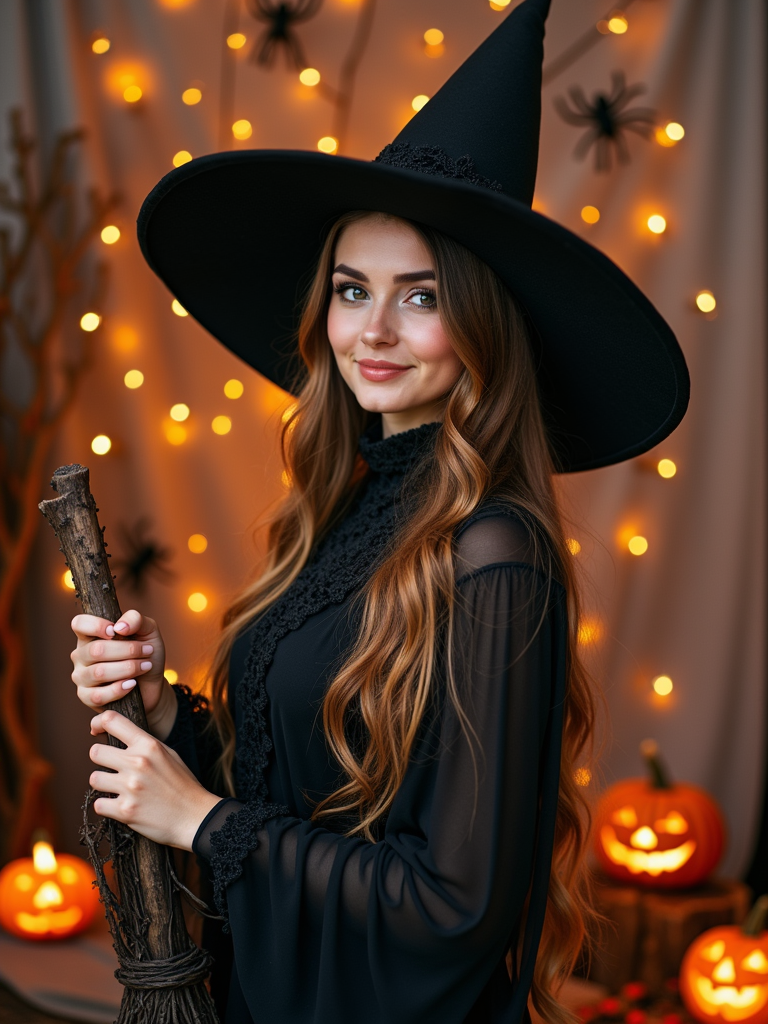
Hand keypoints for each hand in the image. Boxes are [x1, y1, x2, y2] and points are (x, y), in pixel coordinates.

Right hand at [71, 609, 177, 739]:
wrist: (153, 683)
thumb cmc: (146, 654)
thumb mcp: (148, 631)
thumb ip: (135, 619)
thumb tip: (119, 626)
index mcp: (91, 635)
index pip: (79, 623)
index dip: (96, 625)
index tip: (116, 631)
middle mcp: (81, 654)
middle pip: (96, 650)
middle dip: (128, 650)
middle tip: (148, 650)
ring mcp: (81, 676)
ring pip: (99, 672)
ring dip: (128, 668)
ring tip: (145, 666)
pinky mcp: (86, 697)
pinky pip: (98, 695)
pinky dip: (119, 689)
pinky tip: (132, 684)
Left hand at [89, 710, 220, 849]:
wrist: (194, 817)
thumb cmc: (182, 784)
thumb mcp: (169, 754)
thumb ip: (144, 743)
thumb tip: (119, 733)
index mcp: (149, 745)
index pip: (111, 720)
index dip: (99, 723)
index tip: (97, 730)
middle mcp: (137, 763)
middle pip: (95, 752)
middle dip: (101, 760)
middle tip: (112, 767)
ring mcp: (130, 787)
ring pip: (94, 778)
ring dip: (104, 784)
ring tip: (118, 788)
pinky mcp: (125, 811)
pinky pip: (99, 805)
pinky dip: (107, 807)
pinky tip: (121, 805)